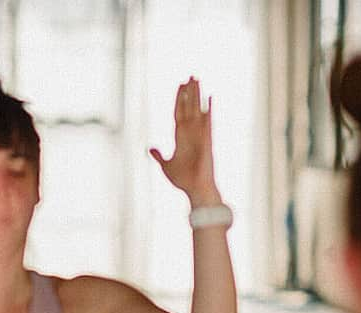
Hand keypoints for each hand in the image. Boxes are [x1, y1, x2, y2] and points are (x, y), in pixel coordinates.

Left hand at [150, 78, 219, 205]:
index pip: (179, 113)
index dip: (179, 100)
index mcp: (180, 138)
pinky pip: (208, 122)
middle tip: (190, 75)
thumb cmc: (183, 180)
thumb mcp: (166, 165)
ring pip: (197, 109)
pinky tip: (210, 97)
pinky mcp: (206, 139)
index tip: (180, 85)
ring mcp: (199, 134)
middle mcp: (190, 133)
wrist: (195, 189)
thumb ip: (159, 155)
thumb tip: (150, 148)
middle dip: (189, 92)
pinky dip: (209, 109)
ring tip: (197, 79)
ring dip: (197, 94)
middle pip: (189, 107)